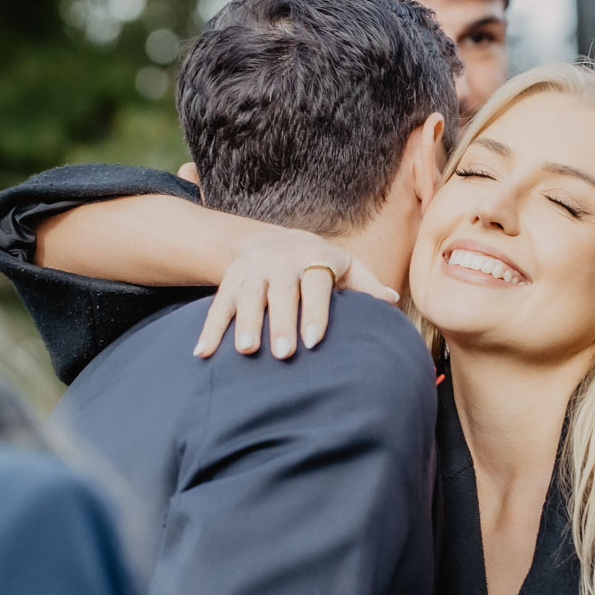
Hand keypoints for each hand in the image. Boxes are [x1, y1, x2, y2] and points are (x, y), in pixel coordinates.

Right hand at [193, 228, 398, 359]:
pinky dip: (209, 330)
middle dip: (281, 322)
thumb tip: (391, 301)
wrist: (268, 240)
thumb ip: (366, 283)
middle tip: (283, 353)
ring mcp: (251, 272)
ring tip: (247, 351)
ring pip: (247, 297)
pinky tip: (203, 354)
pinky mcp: (228, 283)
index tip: (313, 341)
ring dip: (246, 323)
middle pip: (280, 293)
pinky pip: (217, 307)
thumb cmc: (317, 262)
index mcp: (311, 259)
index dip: (315, 312)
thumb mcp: (343, 264)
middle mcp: (279, 263)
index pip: (315, 284)